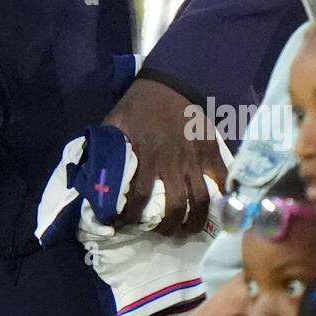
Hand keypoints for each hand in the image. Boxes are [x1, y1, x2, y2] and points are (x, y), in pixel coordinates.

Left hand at [102, 79, 226, 234]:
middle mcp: (171, 165)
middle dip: (169, 227)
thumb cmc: (139, 104)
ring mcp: (194, 160)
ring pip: (200, 202)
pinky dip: (223, 197)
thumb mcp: (114, 123)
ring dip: (195, 221)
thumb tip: (92, 170)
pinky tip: (219, 209)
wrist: (170, 82)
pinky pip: (222, 181)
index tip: (122, 225)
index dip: (129, 218)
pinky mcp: (210, 152)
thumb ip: (106, 147)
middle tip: (164, 233)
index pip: (136, 199)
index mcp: (145, 158)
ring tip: (189, 229)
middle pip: (175, 208)